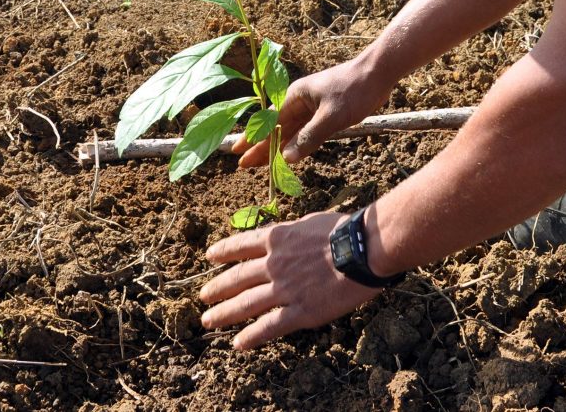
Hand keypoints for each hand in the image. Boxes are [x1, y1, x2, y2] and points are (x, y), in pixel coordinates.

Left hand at [200, 210, 379, 348]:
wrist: (363, 249)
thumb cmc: (344, 230)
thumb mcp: (309, 222)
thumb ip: (290, 232)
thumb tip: (281, 235)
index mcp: (277, 239)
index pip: (241, 245)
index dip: (223, 251)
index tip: (209, 256)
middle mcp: (274, 264)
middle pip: (237, 278)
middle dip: (217, 289)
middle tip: (202, 297)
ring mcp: (284, 290)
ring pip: (246, 304)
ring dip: (224, 314)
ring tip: (209, 321)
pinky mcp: (300, 311)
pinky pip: (270, 327)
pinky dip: (251, 336)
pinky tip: (237, 343)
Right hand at [233, 56, 394, 167]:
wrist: (378, 73)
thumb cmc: (354, 90)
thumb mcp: (331, 118)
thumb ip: (308, 138)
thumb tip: (285, 158)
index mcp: (295, 96)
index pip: (268, 123)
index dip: (254, 140)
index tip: (238, 154)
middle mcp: (300, 100)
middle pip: (276, 127)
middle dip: (260, 146)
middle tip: (244, 164)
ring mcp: (312, 106)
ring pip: (290, 130)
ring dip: (277, 145)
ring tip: (262, 162)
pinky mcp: (324, 111)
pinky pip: (304, 129)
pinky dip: (295, 141)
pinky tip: (289, 151)